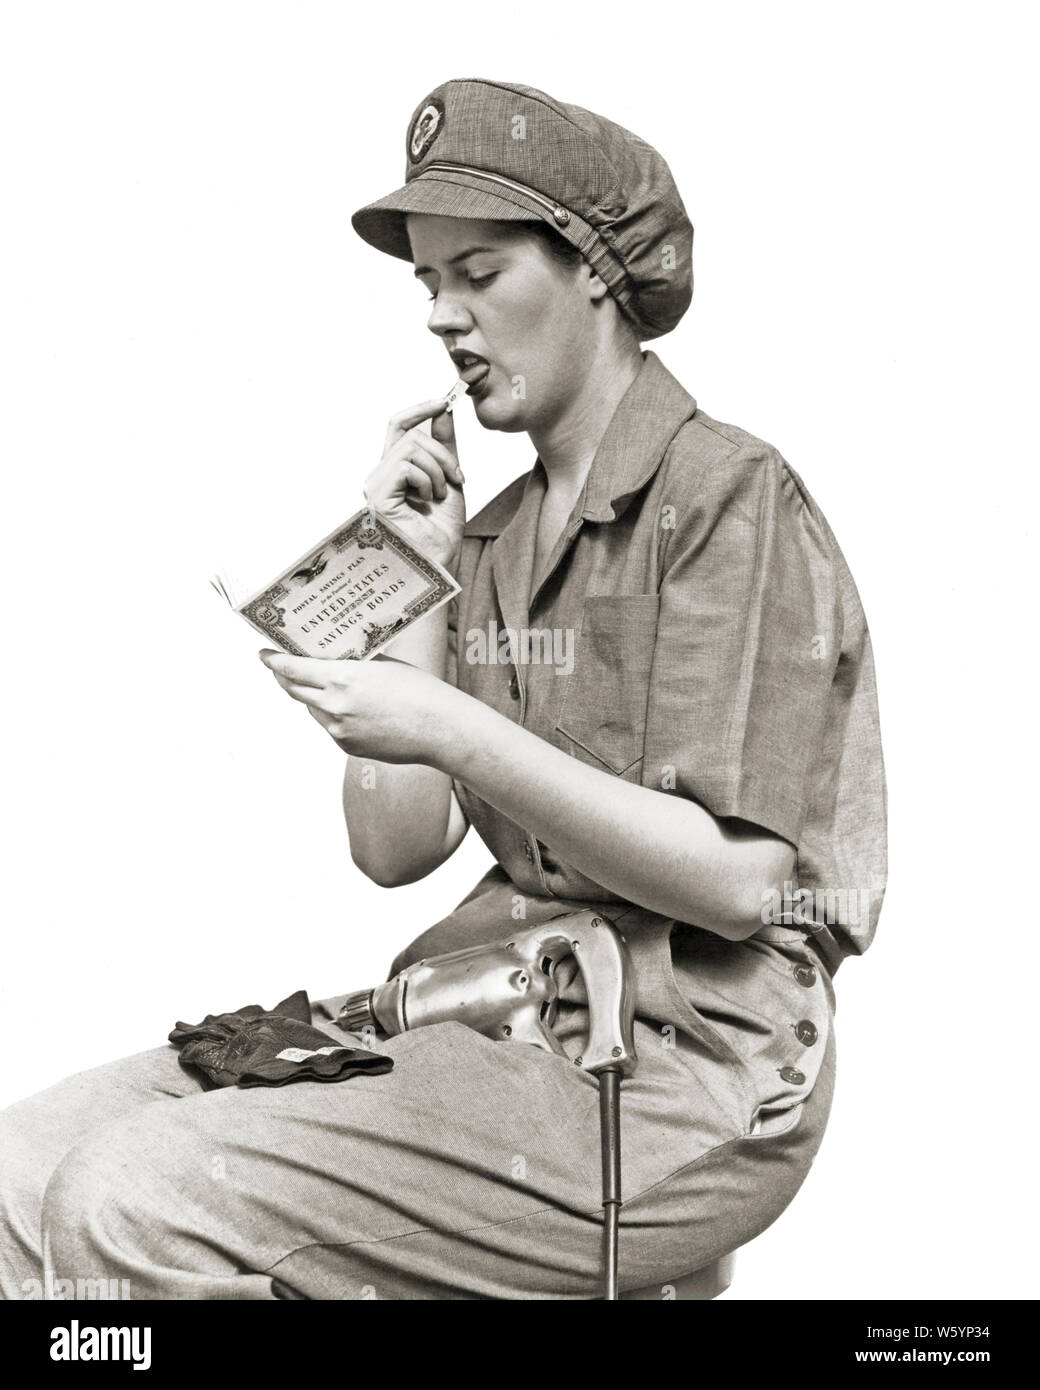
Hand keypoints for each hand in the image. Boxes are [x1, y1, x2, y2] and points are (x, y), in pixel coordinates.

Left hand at [258, 648, 463, 764]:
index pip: (292, 669)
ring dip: (312, 696)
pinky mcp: (348, 747)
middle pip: (294, 690)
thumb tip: (335, 657)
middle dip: (285, 677)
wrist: (439, 729)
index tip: (264, 654)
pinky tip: (354, 709)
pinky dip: (334, 716)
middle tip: (281, 667)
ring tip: (325, 685)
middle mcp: (334, 706)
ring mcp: (339, 731)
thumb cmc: (419, 691)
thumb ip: (354, 663)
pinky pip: (331, 727)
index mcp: (342, 679)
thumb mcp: (383, 665)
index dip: (274, 661)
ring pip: (313, 709)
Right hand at [363, 395, 465, 569]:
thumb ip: (445, 445)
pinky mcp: (378, 495)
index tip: (445, 400)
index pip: (399, 426)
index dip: (419, 409)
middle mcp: (380, 476)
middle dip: (443, 453)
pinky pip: (406, 465)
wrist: (439, 561)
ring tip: (441, 495)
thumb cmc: (441, 530)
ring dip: (438, 470)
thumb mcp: (449, 478)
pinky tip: (428, 501)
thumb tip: (445, 410)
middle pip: (411, 436)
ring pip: (411, 448)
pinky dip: (427, 480)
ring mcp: (375, 485)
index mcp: (395, 471)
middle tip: (458, 478)